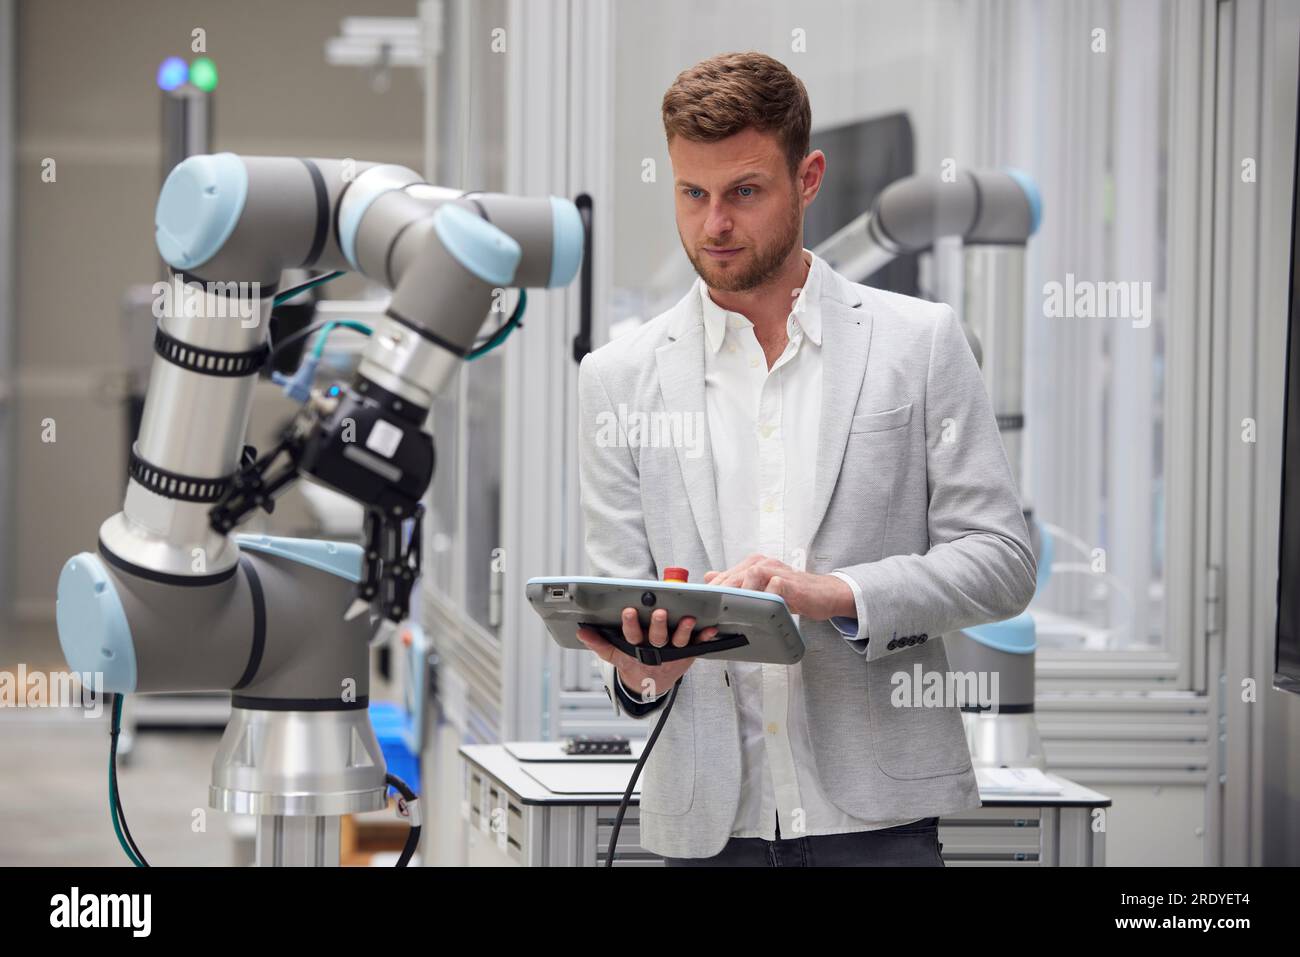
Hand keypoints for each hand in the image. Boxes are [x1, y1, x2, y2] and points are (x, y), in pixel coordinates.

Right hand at [575, 606, 718, 701]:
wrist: (651, 685)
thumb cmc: (633, 663)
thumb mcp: (614, 655)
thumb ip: (599, 643)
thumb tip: (581, 631)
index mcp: (637, 648)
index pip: (631, 636)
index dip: (629, 625)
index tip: (627, 611)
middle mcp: (655, 650)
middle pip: (657, 637)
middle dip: (658, 625)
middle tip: (659, 612)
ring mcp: (673, 652)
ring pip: (679, 641)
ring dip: (684, 630)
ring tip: (688, 619)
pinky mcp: (687, 653)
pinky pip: (697, 644)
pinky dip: (705, 637)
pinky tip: (711, 628)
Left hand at [703, 553, 854, 620]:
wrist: (823, 594)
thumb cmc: (792, 592)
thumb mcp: (761, 587)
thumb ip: (737, 582)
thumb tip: (709, 577)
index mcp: (753, 564)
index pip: (726, 576)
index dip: (713, 591)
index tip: (701, 605)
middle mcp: (763, 564)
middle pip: (735, 575)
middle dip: (721, 593)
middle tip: (711, 610)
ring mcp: (777, 571)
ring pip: (751, 576)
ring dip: (739, 593)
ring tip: (729, 609)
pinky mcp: (790, 582)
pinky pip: (774, 586)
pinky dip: (764, 596)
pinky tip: (757, 609)